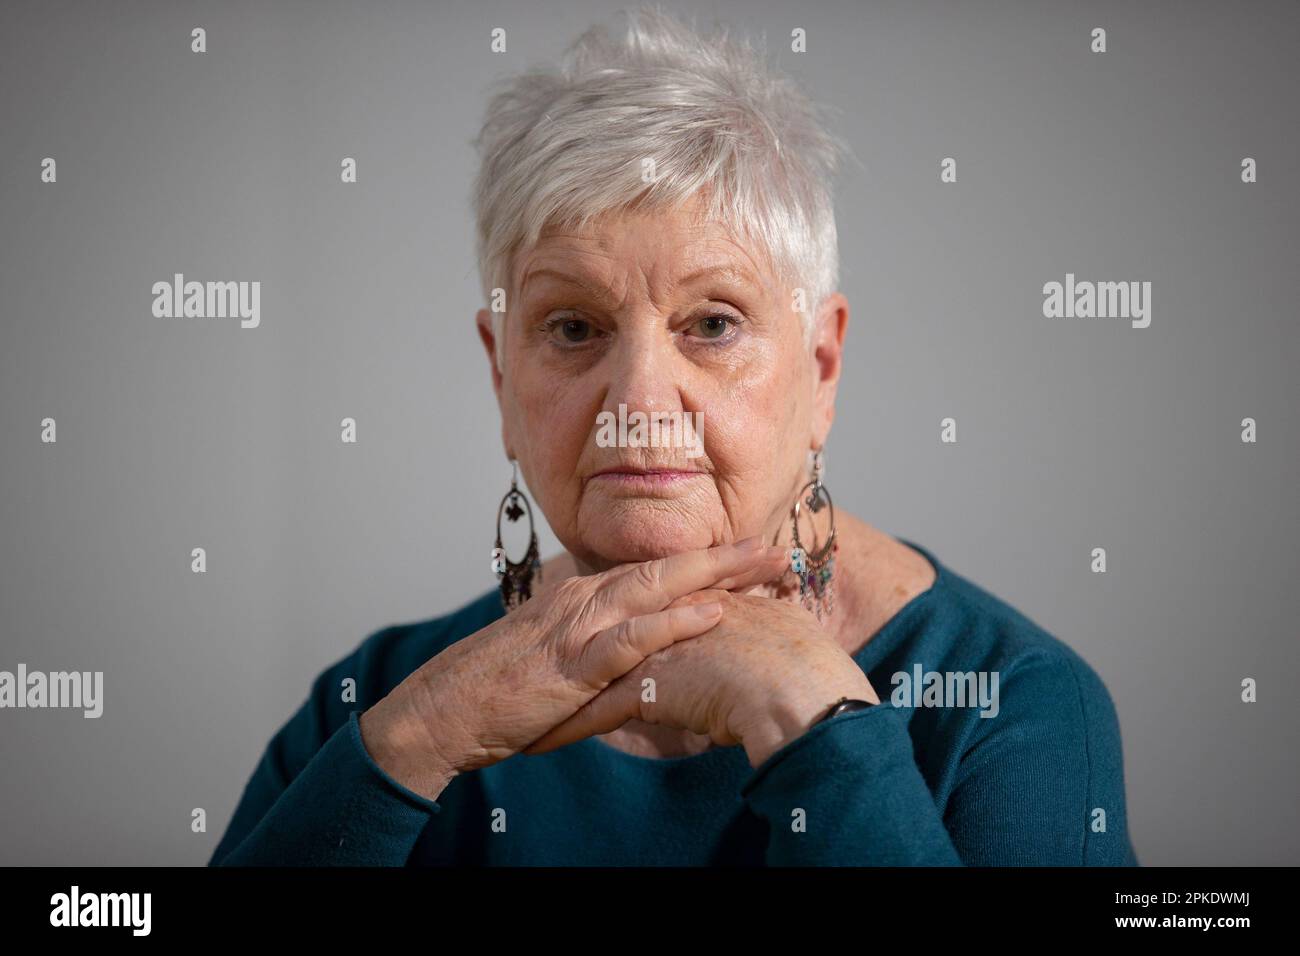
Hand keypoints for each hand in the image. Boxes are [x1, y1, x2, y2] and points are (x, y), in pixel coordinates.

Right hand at [359, 538, 788, 798]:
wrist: (443, 710)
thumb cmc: (498, 691)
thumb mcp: (554, 659)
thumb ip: (596, 649)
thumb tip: (638, 654)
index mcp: (581, 596)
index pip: (655, 571)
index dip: (707, 563)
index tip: (753, 557)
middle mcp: (584, 598)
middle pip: (667, 568)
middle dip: (727, 556)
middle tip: (780, 546)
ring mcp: (578, 626)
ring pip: (657, 588)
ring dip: (716, 574)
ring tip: (765, 565)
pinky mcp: (572, 662)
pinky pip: (632, 637)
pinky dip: (674, 621)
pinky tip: (713, 613)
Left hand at [522, 589, 878, 768]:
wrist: (804, 688)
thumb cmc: (806, 671)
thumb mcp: (777, 643)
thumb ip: (755, 641)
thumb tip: (757, 649)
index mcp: (700, 603)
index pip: (645, 611)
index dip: (619, 624)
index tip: (594, 634)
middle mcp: (671, 618)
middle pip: (609, 631)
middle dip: (574, 649)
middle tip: (541, 663)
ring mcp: (656, 649)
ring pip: (592, 670)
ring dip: (558, 690)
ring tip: (527, 704)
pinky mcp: (647, 686)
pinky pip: (595, 712)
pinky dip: (565, 729)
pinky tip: (537, 744)